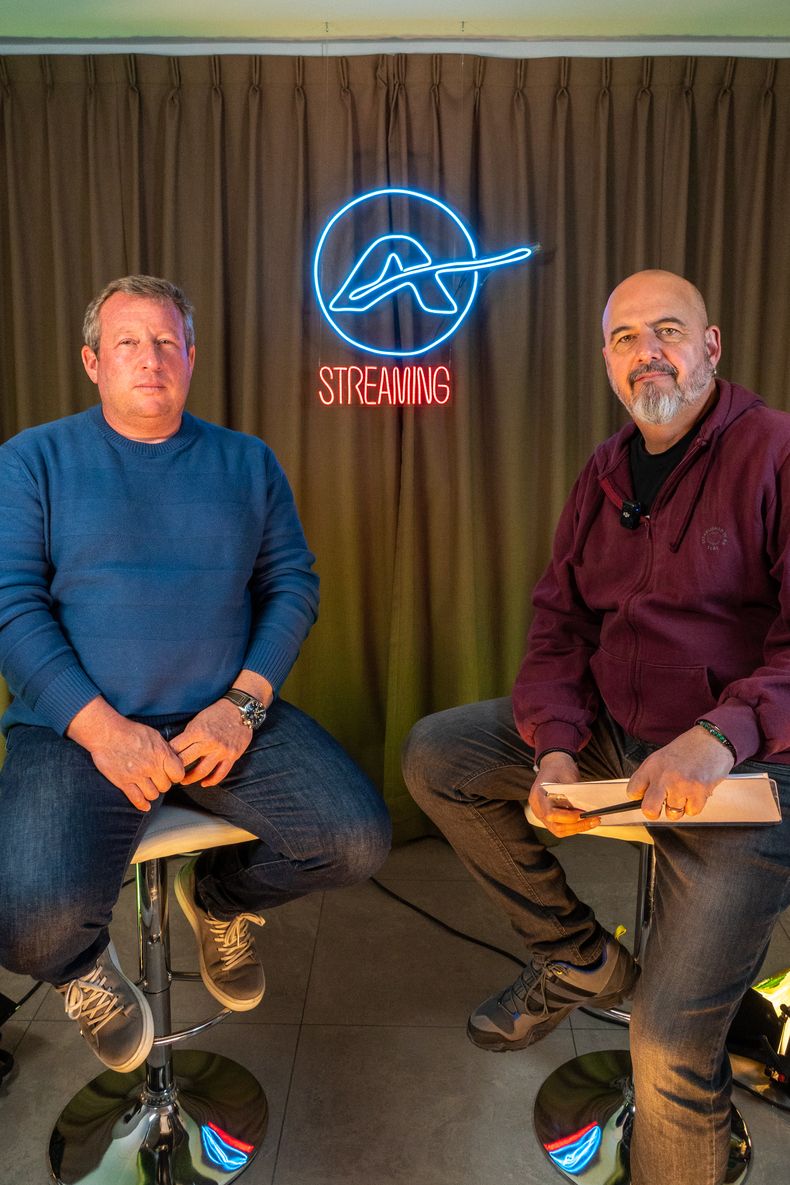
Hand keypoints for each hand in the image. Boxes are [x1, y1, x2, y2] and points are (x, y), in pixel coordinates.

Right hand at [67, 697, 184, 811]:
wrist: (106, 733)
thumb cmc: (129, 731)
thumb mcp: (154, 735)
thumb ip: (164, 749)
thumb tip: (173, 759)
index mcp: (161, 754)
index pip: (178, 774)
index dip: (175, 775)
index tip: (171, 774)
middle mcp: (151, 766)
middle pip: (165, 786)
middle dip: (162, 784)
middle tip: (157, 780)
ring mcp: (137, 775)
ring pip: (152, 795)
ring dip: (151, 792)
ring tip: (148, 787)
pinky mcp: (123, 782)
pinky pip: (137, 799)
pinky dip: (142, 804)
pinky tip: (144, 805)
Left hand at [170, 699, 253, 786]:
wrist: (240, 710)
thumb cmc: (216, 714)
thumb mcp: (197, 721)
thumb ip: (188, 736)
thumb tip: (175, 750)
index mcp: (197, 731)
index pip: (176, 748)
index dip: (167, 756)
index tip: (162, 761)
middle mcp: (208, 742)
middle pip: (185, 761)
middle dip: (174, 769)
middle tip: (169, 774)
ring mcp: (221, 751)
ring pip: (202, 771)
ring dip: (190, 779)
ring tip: (183, 781)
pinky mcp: (232, 756)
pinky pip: (220, 774)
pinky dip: (211, 781)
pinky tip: (203, 783)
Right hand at [528, 751, 600, 837]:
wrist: (553, 764)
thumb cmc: (559, 768)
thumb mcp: (567, 776)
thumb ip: (573, 794)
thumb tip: (586, 808)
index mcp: (538, 794)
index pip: (550, 813)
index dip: (567, 817)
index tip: (582, 814)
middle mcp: (537, 807)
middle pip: (555, 826)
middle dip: (576, 825)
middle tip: (593, 819)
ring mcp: (541, 814)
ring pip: (559, 830)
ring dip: (577, 828)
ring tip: (592, 821)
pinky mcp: (548, 818)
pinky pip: (561, 828)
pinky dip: (574, 827)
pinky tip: (585, 822)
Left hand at [626, 726, 734, 819]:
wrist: (713, 740)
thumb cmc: (689, 747)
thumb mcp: (662, 757)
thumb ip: (651, 775)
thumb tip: (644, 796)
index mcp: (652, 766)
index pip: (633, 791)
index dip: (638, 797)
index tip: (643, 798)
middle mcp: (664, 777)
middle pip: (648, 809)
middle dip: (654, 812)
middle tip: (660, 807)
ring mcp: (681, 786)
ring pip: (673, 814)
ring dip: (679, 807)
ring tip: (684, 792)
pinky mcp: (698, 793)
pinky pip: (691, 812)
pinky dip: (694, 805)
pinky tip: (696, 791)